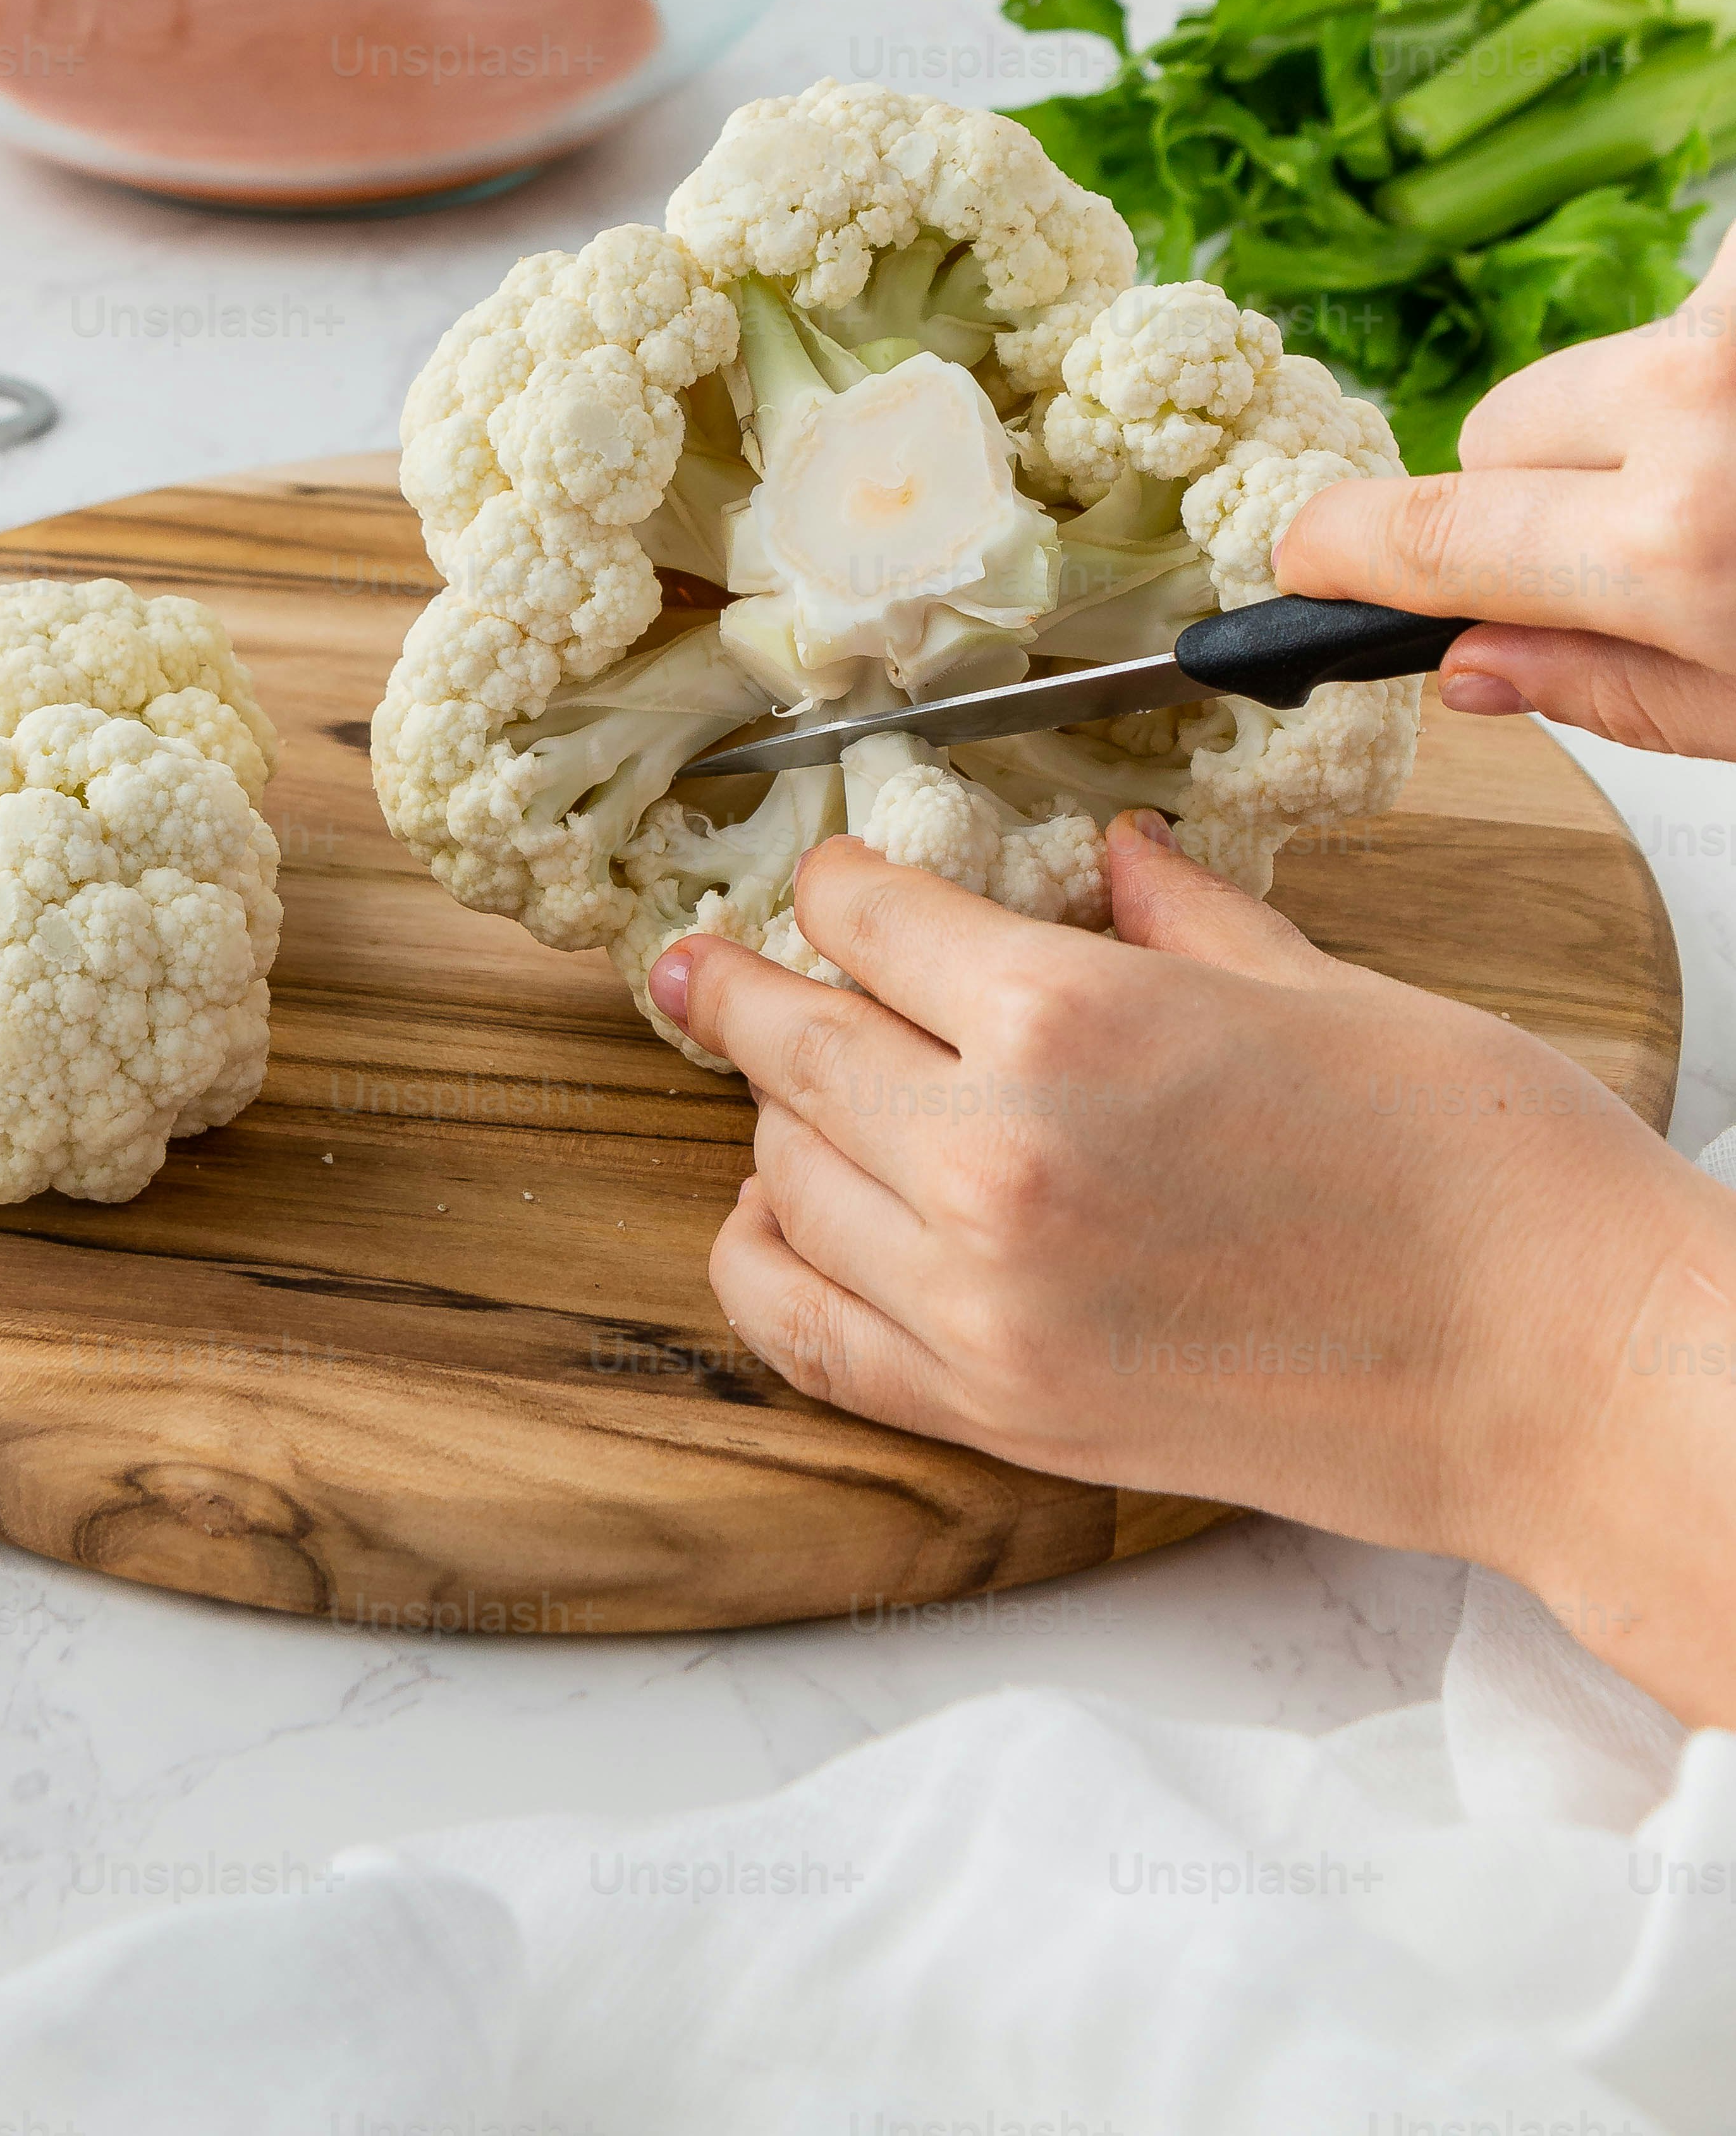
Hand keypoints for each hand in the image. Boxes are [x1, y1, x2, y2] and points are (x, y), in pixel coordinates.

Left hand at [650, 817, 1735, 1719]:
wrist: (1565, 1373)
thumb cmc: (1477, 1170)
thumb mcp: (1316, 985)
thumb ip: (1179, 917)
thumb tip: (1110, 857)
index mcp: (1068, 1013)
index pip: (871, 918)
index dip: (840, 883)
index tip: (832, 878)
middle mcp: (992, 1154)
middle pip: (795, 1047)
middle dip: (747, 990)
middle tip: (708, 967)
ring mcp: (983, 1301)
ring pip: (784, 1179)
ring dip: (775, 1122)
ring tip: (790, 1088)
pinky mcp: (1004, 1415)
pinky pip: (809, 1334)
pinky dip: (767, 1268)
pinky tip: (772, 1223)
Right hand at [1277, 214, 1735, 756]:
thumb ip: (1611, 691)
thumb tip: (1468, 665)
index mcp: (1674, 542)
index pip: (1433, 535)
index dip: (1341, 551)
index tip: (1304, 561)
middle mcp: (1691, 403)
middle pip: (1498, 434)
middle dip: (1536, 498)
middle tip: (1641, 558)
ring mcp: (1730, 317)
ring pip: (1586, 368)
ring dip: (1625, 423)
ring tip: (1724, 480)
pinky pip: (1684, 308)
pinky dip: (1701, 365)